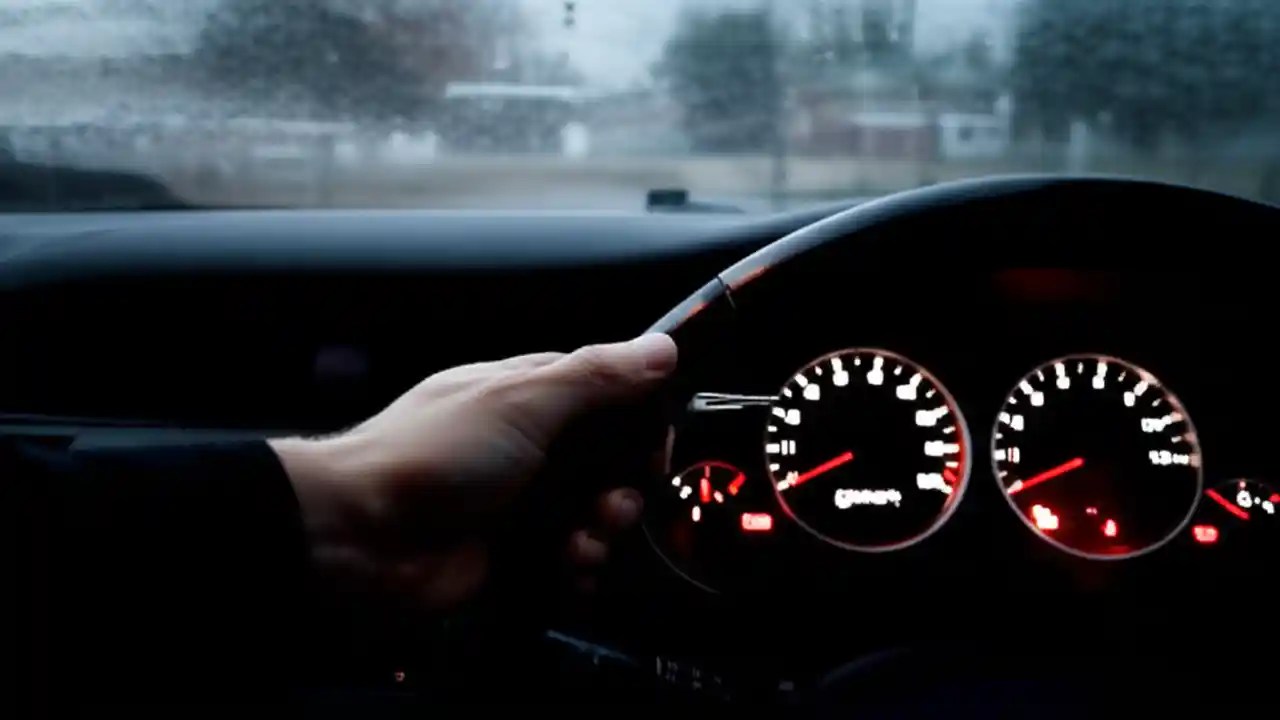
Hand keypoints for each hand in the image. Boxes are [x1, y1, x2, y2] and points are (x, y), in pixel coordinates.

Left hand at [270, 334, 676, 610]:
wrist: (359, 537)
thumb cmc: (433, 454)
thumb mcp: (520, 399)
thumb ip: (595, 375)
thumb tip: (661, 348)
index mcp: (524, 394)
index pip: (603, 394)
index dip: (637, 420)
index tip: (654, 445)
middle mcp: (525, 445)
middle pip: (607, 461)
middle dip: (624, 485)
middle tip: (613, 502)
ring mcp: (518, 501)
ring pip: (592, 513)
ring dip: (603, 530)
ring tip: (584, 540)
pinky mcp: (511, 553)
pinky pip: (568, 560)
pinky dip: (578, 567)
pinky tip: (568, 568)